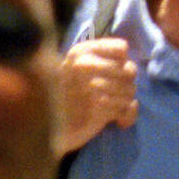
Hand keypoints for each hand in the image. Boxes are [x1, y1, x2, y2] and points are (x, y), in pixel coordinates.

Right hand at [60, 38, 137, 152]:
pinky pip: (128, 108)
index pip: (121, 48)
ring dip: (125, 101)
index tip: (114, 74)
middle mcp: (85, 65)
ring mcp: (91, 86)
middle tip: (116, 96)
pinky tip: (118, 120)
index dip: (122, 63)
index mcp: (80, 53)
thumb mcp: (78, 69)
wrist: (48, 129)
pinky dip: (127, 116)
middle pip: (130, 70)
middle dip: (127, 85)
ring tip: (113, 108)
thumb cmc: (65, 97)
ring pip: (130, 89)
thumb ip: (104, 62)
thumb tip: (130, 67)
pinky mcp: (99, 109)